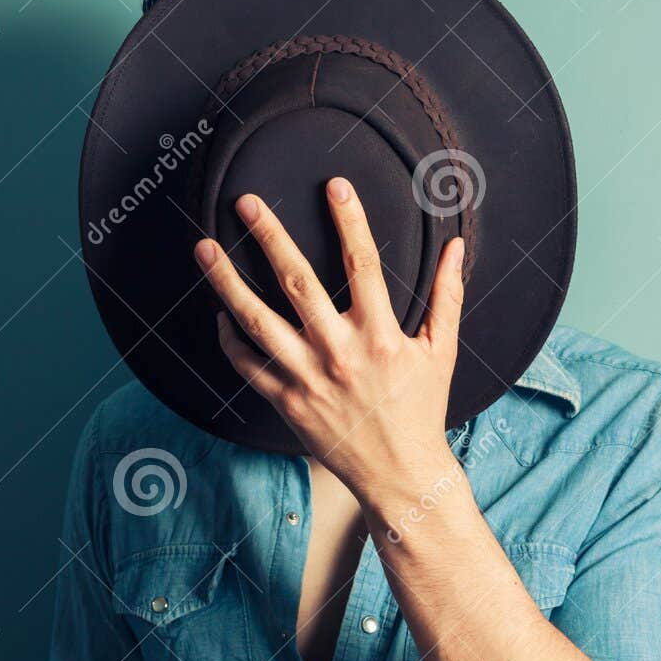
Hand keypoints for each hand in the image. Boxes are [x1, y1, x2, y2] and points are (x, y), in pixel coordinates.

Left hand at [194, 177, 465, 508]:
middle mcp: (339, 352)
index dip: (350, 221)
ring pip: (256, 321)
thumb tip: (455, 245)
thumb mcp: (442, 350)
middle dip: (269, 236)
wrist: (400, 474)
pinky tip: (221, 314)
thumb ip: (446, 294)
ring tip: (204, 249)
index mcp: (380, 335)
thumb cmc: (421, 408)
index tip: (334, 185)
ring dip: (226, 282)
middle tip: (245, 201)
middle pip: (296, 283)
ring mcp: (307, 378)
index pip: (362, 264)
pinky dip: (230, 338)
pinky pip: (247, 365)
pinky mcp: (286, 402)